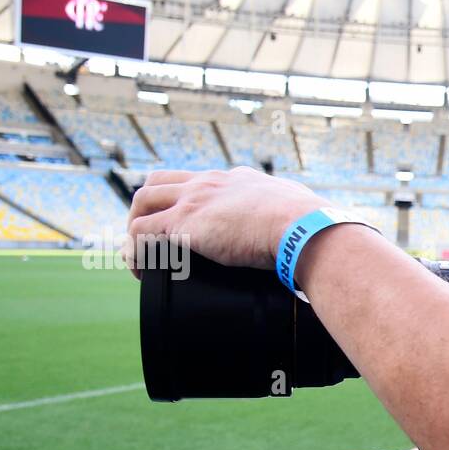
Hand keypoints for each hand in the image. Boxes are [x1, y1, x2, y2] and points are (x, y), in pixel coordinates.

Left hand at [123, 167, 328, 278]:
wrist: (302, 228)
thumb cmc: (309, 226)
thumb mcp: (300, 211)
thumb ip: (296, 216)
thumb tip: (313, 231)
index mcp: (237, 179)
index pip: (199, 180)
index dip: (186, 200)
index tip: (187, 226)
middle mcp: (210, 182)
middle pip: (160, 181)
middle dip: (149, 206)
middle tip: (152, 237)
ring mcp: (194, 199)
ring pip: (142, 201)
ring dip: (135, 226)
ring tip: (140, 257)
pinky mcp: (184, 224)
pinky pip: (141, 233)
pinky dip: (135, 251)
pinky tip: (141, 270)